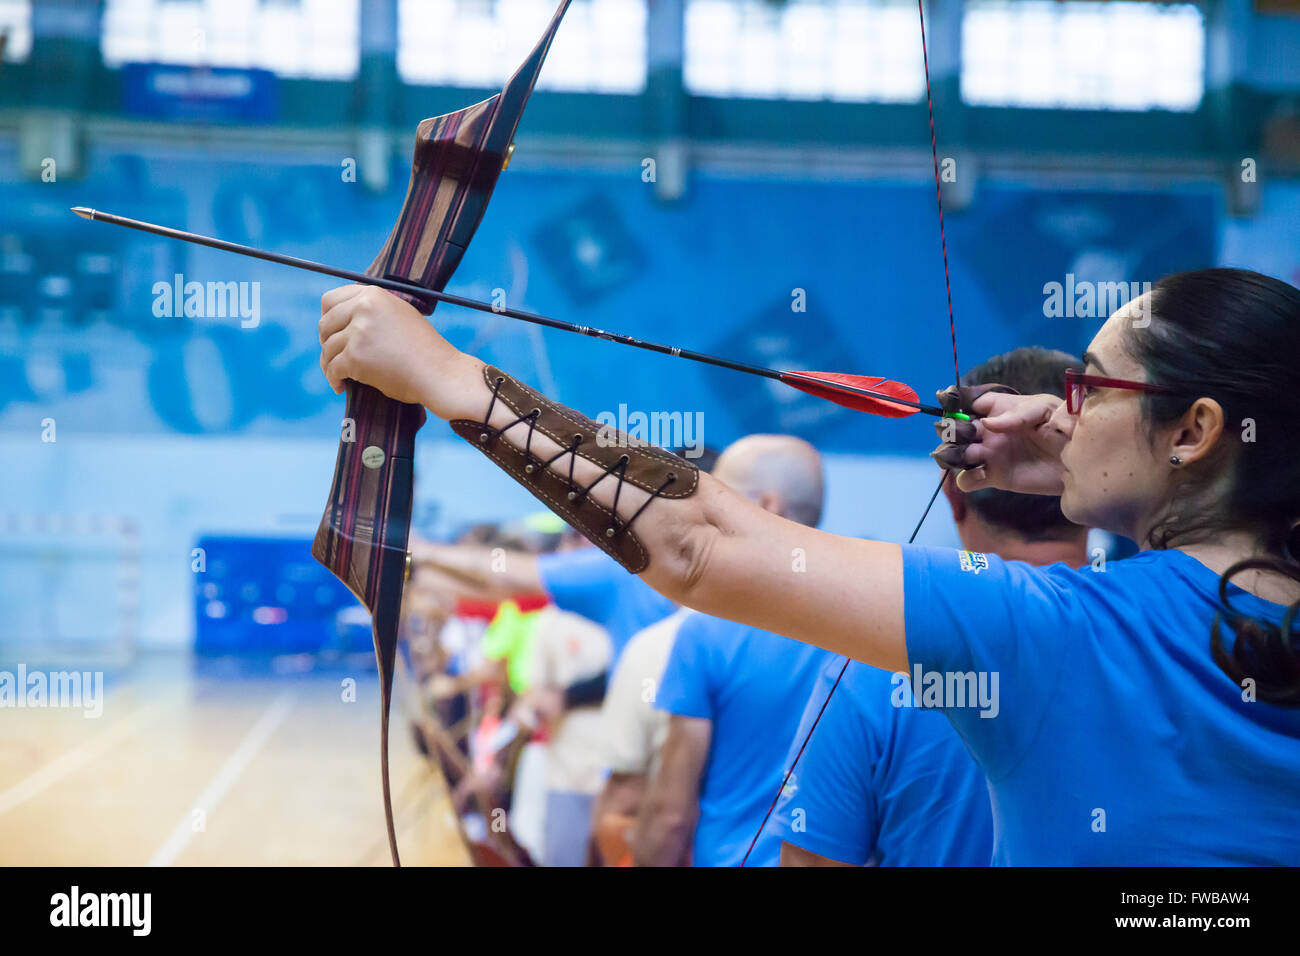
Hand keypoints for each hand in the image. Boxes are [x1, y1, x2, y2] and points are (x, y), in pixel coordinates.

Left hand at [319, 284, 476, 412]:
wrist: (439, 373)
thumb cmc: (424, 350)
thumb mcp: (401, 315)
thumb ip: (374, 310)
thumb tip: (344, 318)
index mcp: (373, 295)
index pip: (330, 300)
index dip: (328, 318)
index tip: (333, 333)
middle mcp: (364, 308)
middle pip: (325, 325)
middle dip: (327, 343)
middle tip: (335, 356)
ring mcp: (359, 332)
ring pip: (328, 349)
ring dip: (330, 364)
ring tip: (340, 375)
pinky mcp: (356, 357)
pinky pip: (333, 368)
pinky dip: (334, 380)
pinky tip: (341, 386)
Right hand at [932, 389, 1067, 495]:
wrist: (1080, 462)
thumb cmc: (1065, 428)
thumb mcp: (1047, 410)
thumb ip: (1018, 413)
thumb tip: (987, 423)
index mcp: (999, 408)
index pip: (967, 401)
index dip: (955, 402)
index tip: (951, 406)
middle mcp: (988, 430)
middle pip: (954, 428)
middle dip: (952, 430)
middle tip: (966, 434)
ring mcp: (988, 454)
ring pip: (954, 453)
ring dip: (951, 454)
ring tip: (970, 455)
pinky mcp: (993, 477)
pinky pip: (967, 480)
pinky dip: (967, 479)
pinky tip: (982, 475)